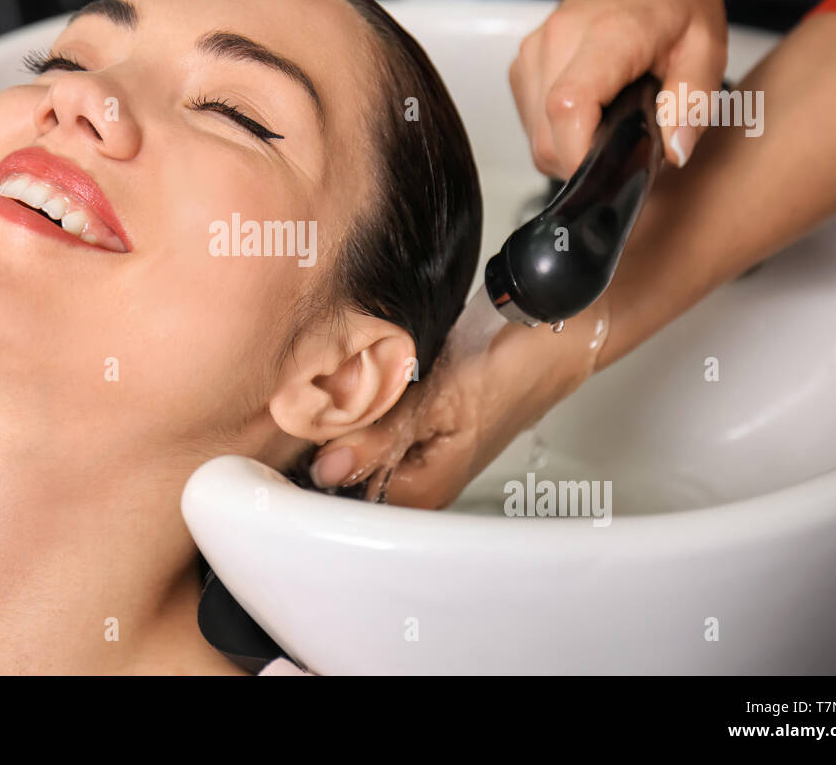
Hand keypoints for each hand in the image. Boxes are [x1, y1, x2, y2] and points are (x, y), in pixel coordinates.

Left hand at [309, 295, 610, 509]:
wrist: (551, 333)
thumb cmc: (509, 367)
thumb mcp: (437, 401)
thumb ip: (380, 439)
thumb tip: (327, 469)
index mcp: (424, 489)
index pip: (345, 502)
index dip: (310, 473)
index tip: (283, 443)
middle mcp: (421, 477)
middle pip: (347, 473)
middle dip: (323, 441)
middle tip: (304, 405)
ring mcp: (420, 448)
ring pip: (358, 444)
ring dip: (342, 419)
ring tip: (328, 388)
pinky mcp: (422, 419)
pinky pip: (375, 421)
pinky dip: (362, 403)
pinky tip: (354, 380)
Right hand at [510, 0, 727, 179]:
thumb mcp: (707, 43)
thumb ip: (693, 101)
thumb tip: (674, 153)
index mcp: (607, 35)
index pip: (568, 107)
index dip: (582, 155)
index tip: (613, 172)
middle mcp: (555, 42)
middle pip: (547, 137)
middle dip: (584, 163)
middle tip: (627, 152)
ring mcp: (532, 54)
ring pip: (536, 139)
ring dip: (571, 150)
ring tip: (610, 128)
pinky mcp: (521, 67)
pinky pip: (531, 125)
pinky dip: (557, 134)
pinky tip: (590, 115)